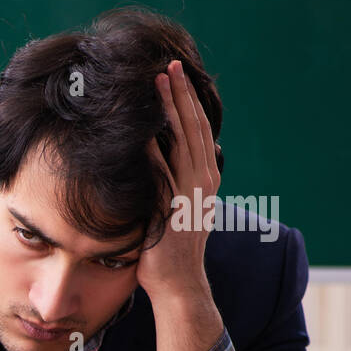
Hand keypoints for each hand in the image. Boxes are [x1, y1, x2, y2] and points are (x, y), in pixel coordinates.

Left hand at [139, 59, 221, 301]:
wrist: (179, 284)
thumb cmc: (172, 249)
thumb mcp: (178, 207)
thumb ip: (173, 182)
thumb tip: (158, 158)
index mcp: (206, 178)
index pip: (198, 130)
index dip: (188, 102)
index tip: (176, 77)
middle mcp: (203, 181)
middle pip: (194, 127)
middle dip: (182, 95)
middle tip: (169, 66)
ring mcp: (190, 194)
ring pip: (184, 141)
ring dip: (171, 110)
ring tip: (159, 83)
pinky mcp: (173, 209)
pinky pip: (162, 173)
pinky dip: (154, 150)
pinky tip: (144, 129)